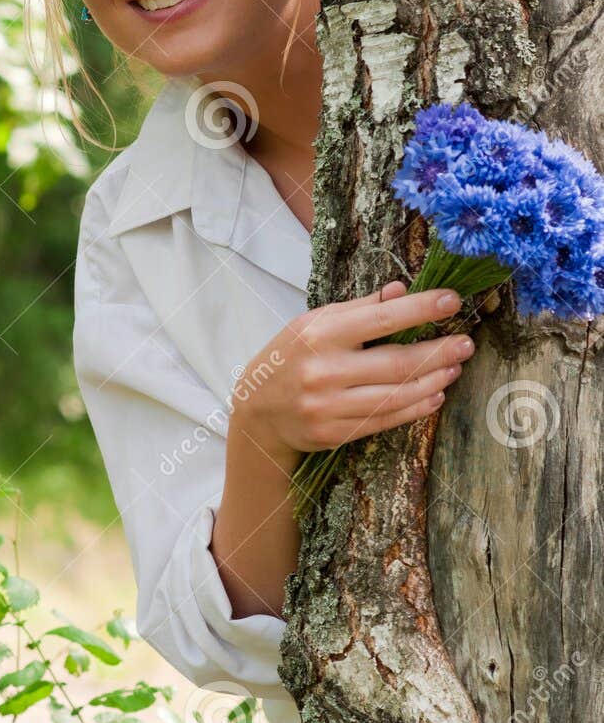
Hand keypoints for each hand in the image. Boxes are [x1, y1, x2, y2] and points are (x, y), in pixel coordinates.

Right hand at [232, 279, 474, 458]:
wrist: (256, 412)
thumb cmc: (290, 358)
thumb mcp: (312, 323)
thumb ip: (358, 309)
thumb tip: (401, 290)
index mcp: (319, 334)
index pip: (381, 318)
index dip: (421, 308)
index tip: (452, 300)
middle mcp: (324, 371)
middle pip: (397, 362)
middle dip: (439, 352)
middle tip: (466, 343)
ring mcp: (329, 406)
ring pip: (397, 394)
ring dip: (434, 381)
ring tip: (454, 368)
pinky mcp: (336, 432)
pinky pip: (387, 420)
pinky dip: (416, 407)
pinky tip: (434, 395)